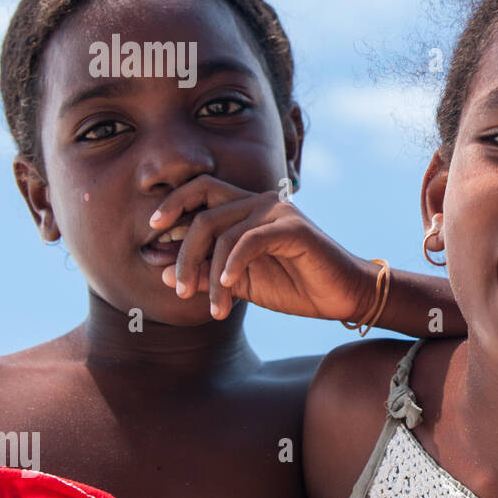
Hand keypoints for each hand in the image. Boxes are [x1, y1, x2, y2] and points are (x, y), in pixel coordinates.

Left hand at [149, 175, 374, 321]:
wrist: (343, 296)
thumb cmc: (296, 287)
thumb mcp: (241, 283)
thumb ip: (206, 274)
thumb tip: (163, 272)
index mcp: (248, 209)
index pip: (201, 190)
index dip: (173, 204)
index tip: (154, 232)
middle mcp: (262, 202)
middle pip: (203, 210)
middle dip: (184, 250)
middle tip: (179, 288)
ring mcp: (279, 212)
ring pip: (222, 232)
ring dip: (209, 274)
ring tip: (212, 306)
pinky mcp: (294, 229)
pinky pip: (249, 241)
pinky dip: (232, 265)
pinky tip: (228, 289)